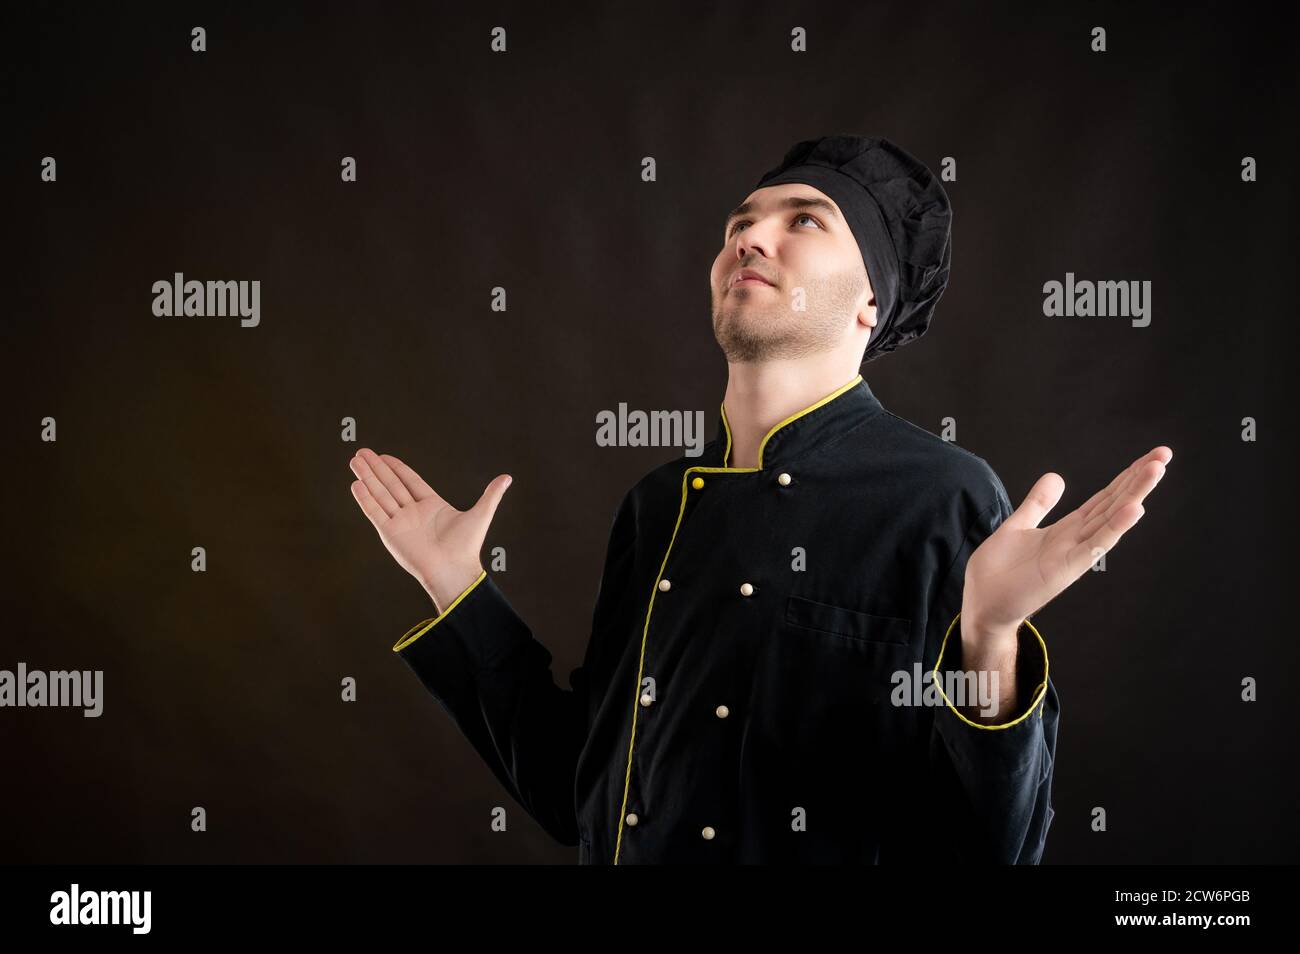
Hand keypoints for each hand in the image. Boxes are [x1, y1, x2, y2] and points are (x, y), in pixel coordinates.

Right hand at [348, 448, 511, 608]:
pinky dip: (365, 498)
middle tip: (362, 453)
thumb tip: (507, 478)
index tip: (384, 456)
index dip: (396, 468)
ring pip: (380, 494)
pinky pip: (375, 512)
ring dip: (367, 477)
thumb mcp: (481, 514)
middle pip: (391, 484)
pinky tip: (356, 484)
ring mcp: (400, 522)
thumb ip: (491, 494)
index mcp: (432, 506)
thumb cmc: (467, 546)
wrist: (454, 570)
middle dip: (376, 468)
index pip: (409, 482)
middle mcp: (413, 513)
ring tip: (355, 460)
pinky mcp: (390, 533)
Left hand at [961, 445, 1172, 640]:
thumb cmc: (1000, 572)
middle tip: (1164, 454)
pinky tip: (1134, 509)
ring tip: (1155, 470)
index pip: (1104, 497)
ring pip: (1110, 519)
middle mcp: (1076, 540)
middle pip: (1113, 504)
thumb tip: (1056, 476)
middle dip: (1138, 480)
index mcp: (1067, 529)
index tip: (1150, 456)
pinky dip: (1114, 528)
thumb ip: (1038, 504)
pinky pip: (1094, 546)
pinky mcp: (1065, 570)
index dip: (1126, 476)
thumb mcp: (1018, 526)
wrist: (982, 605)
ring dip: (1134, 495)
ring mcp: (1073, 555)